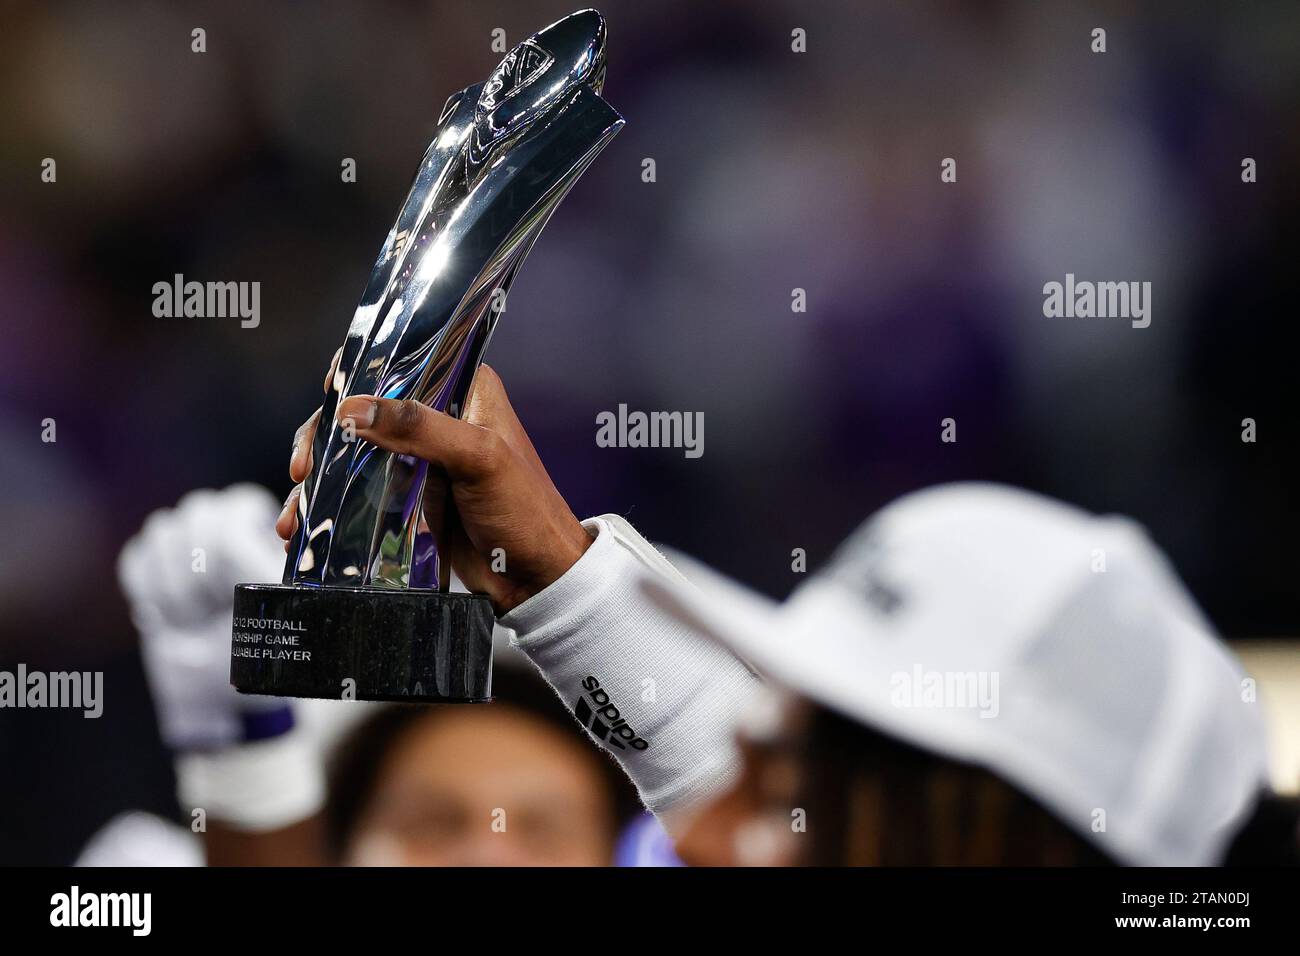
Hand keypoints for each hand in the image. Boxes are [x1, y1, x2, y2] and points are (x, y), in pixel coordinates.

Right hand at [117, 484, 287, 749]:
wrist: (222, 694)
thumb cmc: (266, 660)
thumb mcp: (288, 624)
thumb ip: (289, 589)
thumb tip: (301, 577)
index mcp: (273, 535)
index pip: (240, 506)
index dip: (228, 546)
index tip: (229, 592)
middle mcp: (233, 528)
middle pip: (199, 510)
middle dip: (197, 569)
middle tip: (206, 613)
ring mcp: (190, 542)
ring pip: (164, 527)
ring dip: (170, 583)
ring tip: (190, 620)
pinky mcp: (153, 565)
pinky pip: (136, 555)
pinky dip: (144, 588)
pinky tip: (165, 616)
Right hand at [279, 363, 591, 613]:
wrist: (537, 577)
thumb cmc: (526, 510)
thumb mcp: (478, 458)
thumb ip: (420, 428)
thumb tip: (353, 409)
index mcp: (465, 389)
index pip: (402, 360)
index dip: (357, 372)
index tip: (328, 396)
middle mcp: (439, 418)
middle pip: (363, 409)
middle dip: (324, 438)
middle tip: (301, 468)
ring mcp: (420, 460)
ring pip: (353, 454)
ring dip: (319, 482)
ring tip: (295, 516)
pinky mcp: (408, 499)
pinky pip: (359, 494)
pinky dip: (330, 509)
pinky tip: (303, 531)